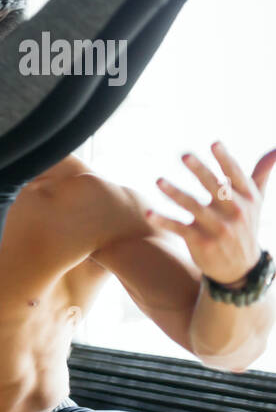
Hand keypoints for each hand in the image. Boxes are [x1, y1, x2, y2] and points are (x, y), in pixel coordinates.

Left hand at [147, 142, 275, 286]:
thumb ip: (262, 172)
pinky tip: (148, 213)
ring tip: (159, 181)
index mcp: (248, 198)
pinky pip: (180, 228)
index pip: (236, 175)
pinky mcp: (202, 242)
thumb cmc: (244, 225)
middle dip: (200, 171)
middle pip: (215, 188)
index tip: (214, 143)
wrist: (240, 268)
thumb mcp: (256, 199)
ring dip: (175, 193)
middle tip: (184, 155)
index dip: (225, 160)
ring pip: (194, 207)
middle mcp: (235, 212)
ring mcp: (218, 228)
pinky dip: (164, 221)